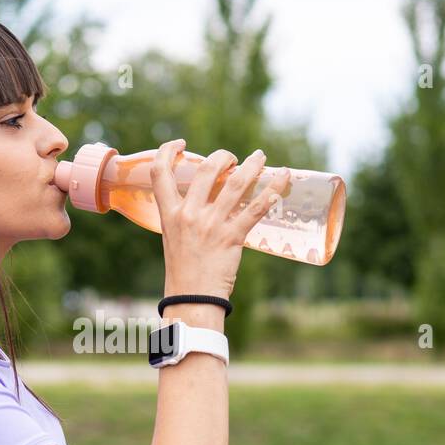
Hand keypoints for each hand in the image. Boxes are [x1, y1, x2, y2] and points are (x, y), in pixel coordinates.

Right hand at [150, 139, 291, 300]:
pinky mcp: (232, 237)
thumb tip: (204, 201)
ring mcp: (211, 225)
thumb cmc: (184, 271)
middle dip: (222, 157)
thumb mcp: (174, 239)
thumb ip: (185, 218)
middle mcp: (189, 215)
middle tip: (232, 159)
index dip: (167, 151)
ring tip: (260, 157)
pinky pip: (257, 207)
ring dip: (251, 165)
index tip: (181, 144)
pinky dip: (273, 189)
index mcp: (169, 215)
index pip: (160, 173)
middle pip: (205, 170)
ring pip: (234, 183)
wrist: (192, 300)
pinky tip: (284, 177)